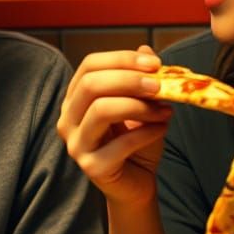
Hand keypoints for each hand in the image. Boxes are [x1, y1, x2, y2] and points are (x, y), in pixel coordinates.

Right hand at [57, 45, 171, 206]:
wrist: (138, 182)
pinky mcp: (91, 167)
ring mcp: (76, 144)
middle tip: (159, 85)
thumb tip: (146, 51)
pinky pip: (121, 143)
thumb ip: (141, 79)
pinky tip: (163, 128)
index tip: (155, 64)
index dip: (122, 59)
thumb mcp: (142, 104)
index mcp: (75, 98)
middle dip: (129, 80)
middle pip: (91, 85)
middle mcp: (68, 119)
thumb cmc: (136, 141)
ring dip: (139, 106)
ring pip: (101, 110)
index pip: (89, 65)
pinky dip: (148, 132)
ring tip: (165, 110)